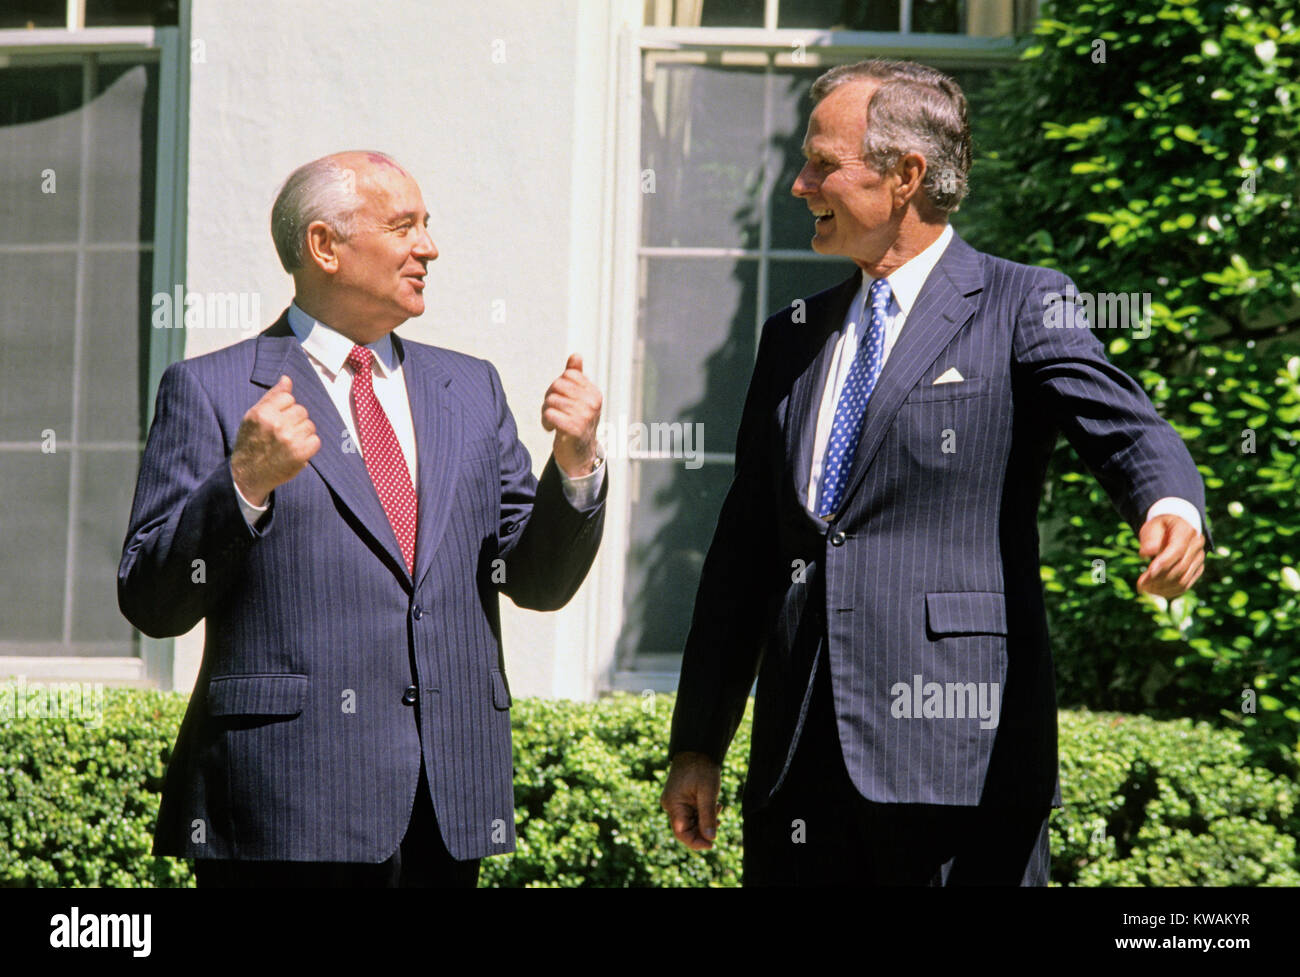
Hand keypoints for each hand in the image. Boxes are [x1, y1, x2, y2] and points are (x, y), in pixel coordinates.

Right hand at [230, 375, 320, 505]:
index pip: (288, 397)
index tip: (277, 419)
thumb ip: (271, 397)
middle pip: (301, 410)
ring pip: (309, 425)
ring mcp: (289, 439)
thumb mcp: (253, 417)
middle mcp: (276, 425)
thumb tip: (286, 379)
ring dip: (302, 432)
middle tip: (283, 433)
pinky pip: (315, 440)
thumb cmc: (251, 442)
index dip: (284, 408)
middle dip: (295, 420)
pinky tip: (296, 450)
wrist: (248, 474)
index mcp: (263, 413)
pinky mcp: (300, 453)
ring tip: (289, 442)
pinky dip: (308, 446)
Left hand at [542, 353, 601, 476]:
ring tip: (552, 420)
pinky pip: (549, 413)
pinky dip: (546, 421)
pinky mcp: (574, 429)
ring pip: (551, 400)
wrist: (580, 454)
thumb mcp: (579, 398)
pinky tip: (551, 428)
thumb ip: (576, 376)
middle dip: (550, 397)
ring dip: (546, 411)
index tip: (560, 398)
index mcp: (594, 393)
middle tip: (553, 410)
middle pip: (558, 385)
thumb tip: (576, 355)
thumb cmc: (577, 422)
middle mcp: (592, 403)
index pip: (568, 374)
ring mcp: (585, 416)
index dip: (558, 385)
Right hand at [660, 751, 721, 850]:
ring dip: (705, 821)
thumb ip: (708, 816)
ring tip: (718, 809)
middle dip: (703, 830)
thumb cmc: (702, 767)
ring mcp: (675, 801)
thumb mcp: (708, 792)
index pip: (682, 833)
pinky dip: (703, 813)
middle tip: (719, 822)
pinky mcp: (680, 798)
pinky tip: (714, 805)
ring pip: (690, 821)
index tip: (712, 844)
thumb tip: (710, 838)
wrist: (697, 748)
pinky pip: (690, 813)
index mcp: (673, 804)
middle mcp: (670, 805)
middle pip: (685, 829)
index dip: (696, 842)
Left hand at [1136, 514, 1203, 597]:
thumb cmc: (1159, 528)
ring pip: (1183, 580)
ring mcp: (1199, 559)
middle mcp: (1197, 545)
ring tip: (1145, 588)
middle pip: (1180, 568)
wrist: (1174, 528)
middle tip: (1140, 584)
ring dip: (1162, 588)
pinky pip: (1185, 586)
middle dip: (1159, 578)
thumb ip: (1149, 539)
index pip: (1177, 550)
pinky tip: (1155, 592)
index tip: (1148, 573)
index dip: (1163, 563)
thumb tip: (1145, 554)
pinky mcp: (1197, 570)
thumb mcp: (1151, 527)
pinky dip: (1169, 591)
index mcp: (1186, 531)